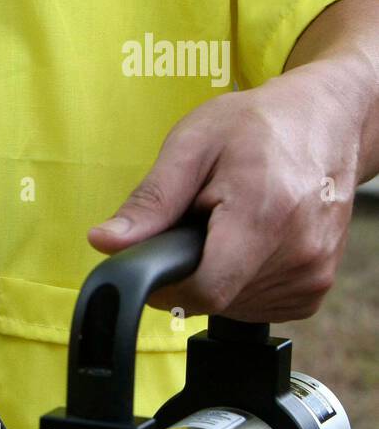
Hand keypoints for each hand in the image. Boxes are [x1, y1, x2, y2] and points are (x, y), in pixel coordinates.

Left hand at [88, 64, 359, 321]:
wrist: (323, 122)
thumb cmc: (255, 126)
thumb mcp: (190, 146)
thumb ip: (150, 201)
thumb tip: (104, 242)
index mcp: (265, 217)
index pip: (204, 292)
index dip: (165, 286)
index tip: (156, 257)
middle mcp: (298, 252)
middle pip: (214, 299)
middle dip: (188, 269)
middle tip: (194, 223)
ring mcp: (313, 273)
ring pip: (234, 306)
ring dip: (215, 275)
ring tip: (225, 226)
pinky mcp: (316, 285)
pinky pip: (259, 305)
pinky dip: (240, 282)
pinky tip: (245, 243)